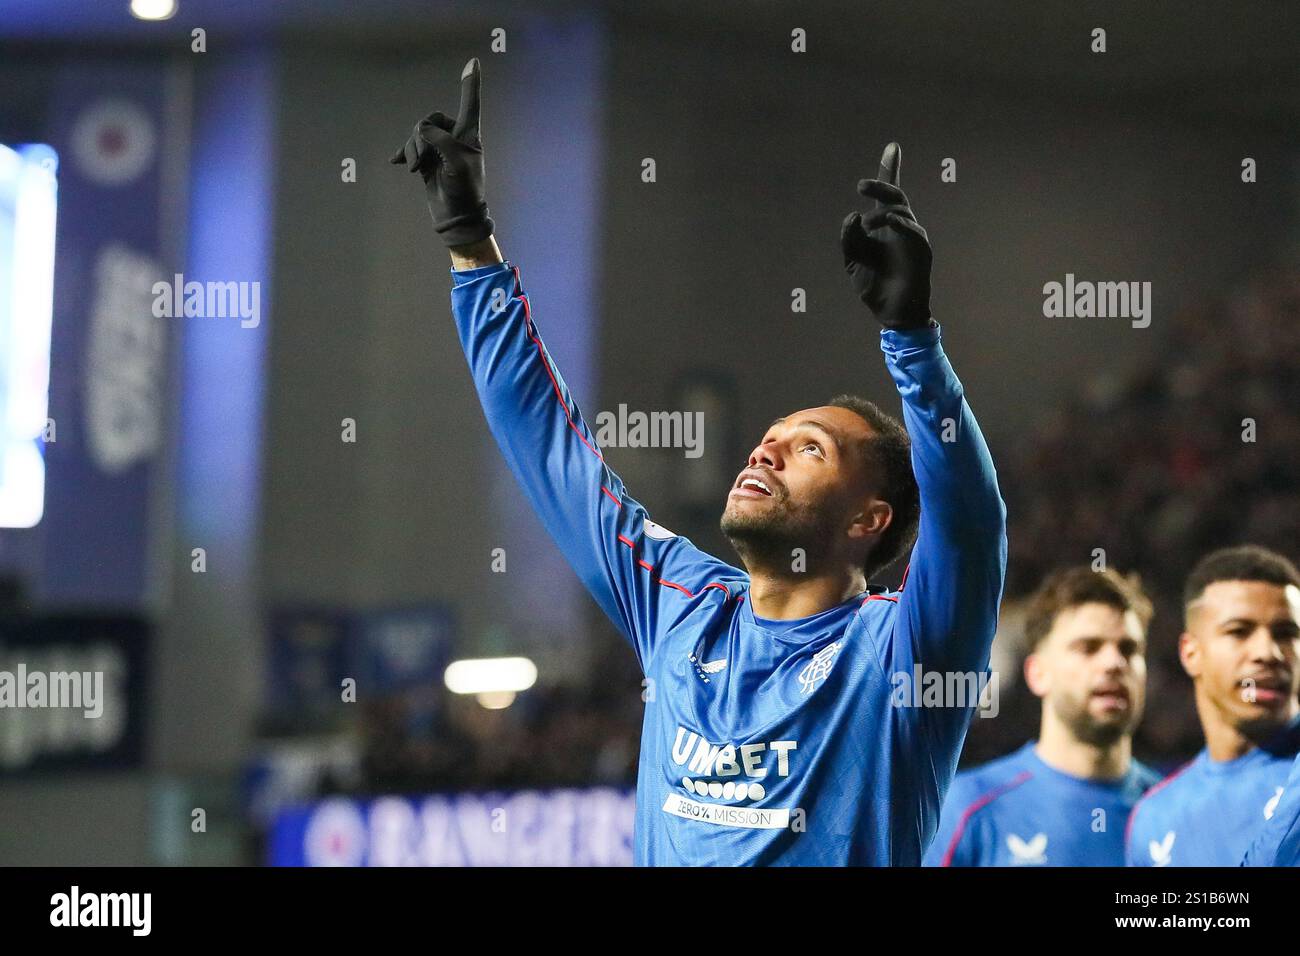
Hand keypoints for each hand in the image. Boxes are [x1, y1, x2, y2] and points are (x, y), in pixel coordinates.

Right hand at [390, 57, 494, 247]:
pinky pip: (410, 148)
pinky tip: (397, 162)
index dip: (470, 84)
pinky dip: (404, 153)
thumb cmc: (464, 190)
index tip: (473, 61)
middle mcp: (454, 138)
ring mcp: (439, 150)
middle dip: (422, 136)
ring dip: (413, 149)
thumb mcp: (455, 161)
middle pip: (431, 119)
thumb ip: (438, 139)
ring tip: (416, 168)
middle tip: (424, 160)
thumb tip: (421, 130)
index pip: (469, 104)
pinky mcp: (427, 161)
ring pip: (418, 134)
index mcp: (469, 135)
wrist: (456, 218)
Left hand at [840, 143, 932, 329]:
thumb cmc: (872, 285)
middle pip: (895, 195)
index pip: (887, 194)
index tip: (893, 146)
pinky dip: (900, 223)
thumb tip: (853, 216)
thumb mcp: (852, 260)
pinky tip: (889, 223)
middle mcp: (900, 226)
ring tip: (865, 227)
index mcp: (883, 226)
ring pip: (900, 211)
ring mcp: (912, 237)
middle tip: (861, 186)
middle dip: (881, 184)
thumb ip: (849, 238)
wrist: (890, 313)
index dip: (890, 169)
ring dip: (880, 214)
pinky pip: (913, 230)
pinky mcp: (921, 251)